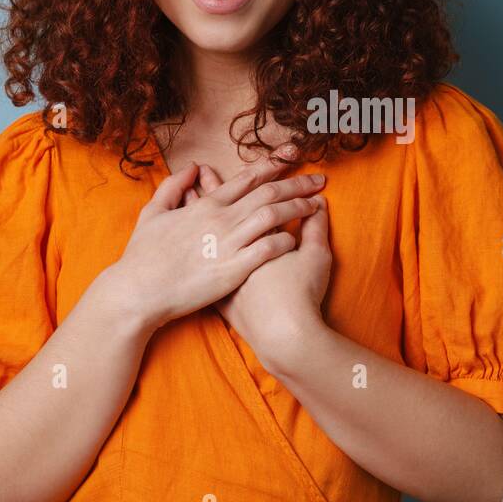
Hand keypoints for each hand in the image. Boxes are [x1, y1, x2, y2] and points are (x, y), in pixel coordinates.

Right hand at [98, 146, 325, 336]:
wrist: (137, 292)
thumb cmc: (142, 257)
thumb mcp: (152, 214)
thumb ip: (172, 188)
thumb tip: (193, 168)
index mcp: (205, 205)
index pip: (247, 178)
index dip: (274, 165)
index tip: (293, 156)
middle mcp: (220, 219)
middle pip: (268, 193)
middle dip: (297, 182)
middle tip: (320, 178)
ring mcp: (228, 243)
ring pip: (273, 216)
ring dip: (298, 207)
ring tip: (316, 204)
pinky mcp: (233, 269)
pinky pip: (268, 249)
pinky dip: (285, 241)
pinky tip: (297, 239)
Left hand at [196, 164, 331, 373]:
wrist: (282, 334)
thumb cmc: (302, 294)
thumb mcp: (316, 256)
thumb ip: (316, 228)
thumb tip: (318, 204)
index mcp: (258, 232)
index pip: (252, 199)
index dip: (247, 181)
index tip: (245, 168)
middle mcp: (234, 245)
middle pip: (221, 210)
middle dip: (212, 188)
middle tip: (204, 171)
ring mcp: (220, 269)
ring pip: (202, 234)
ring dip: (197, 214)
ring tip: (189, 196)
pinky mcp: (213, 291)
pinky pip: (196, 265)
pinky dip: (191, 249)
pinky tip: (184, 242)